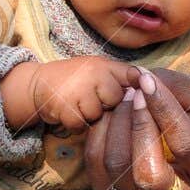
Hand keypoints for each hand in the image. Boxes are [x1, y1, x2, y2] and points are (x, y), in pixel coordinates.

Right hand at [25, 56, 140, 130]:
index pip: (132, 75)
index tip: (150, 93)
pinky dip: (76, 125)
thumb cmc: (75, 81)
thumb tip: (151, 85)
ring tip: (79, 106)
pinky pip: (81, 125)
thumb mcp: (98, 72)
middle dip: (107, 106)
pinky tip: (69, 113)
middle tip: (93, 99)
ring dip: (89, 117)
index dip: (142, 85)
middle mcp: (93, 72)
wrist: (38, 83)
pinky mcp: (65, 106)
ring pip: (98, 115)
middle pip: (116, 101)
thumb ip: (122, 78)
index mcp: (104, 64)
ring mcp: (79, 88)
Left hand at [85, 68, 189, 189]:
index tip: (145, 80)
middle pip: (148, 171)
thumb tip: (141, 78)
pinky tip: (109, 117)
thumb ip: (176, 86)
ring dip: (115, 124)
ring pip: (118, 167)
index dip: (163, 109)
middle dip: (136, 123)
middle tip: (131, 92)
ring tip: (122, 99)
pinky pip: (96, 167)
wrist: (175, 160)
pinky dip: (99, 135)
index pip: (186, 144)